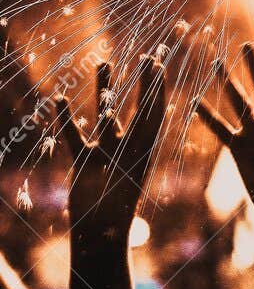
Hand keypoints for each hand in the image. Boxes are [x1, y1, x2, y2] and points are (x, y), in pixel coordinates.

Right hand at [56, 57, 166, 243]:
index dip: (158, 88)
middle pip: (137, 107)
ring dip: (103, 90)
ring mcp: (106, 152)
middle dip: (141, 83)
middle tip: (145, 56)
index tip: (159, 63)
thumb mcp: (132, 170)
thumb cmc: (119, 209)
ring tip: (103, 62)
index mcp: (145, 150)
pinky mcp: (84, 161)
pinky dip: (66, 118)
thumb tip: (160, 117)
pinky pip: (74, 135)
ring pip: (105, 114)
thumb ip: (142, 145)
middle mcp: (129, 147)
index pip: (154, 112)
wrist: (100, 233)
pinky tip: (59, 98)